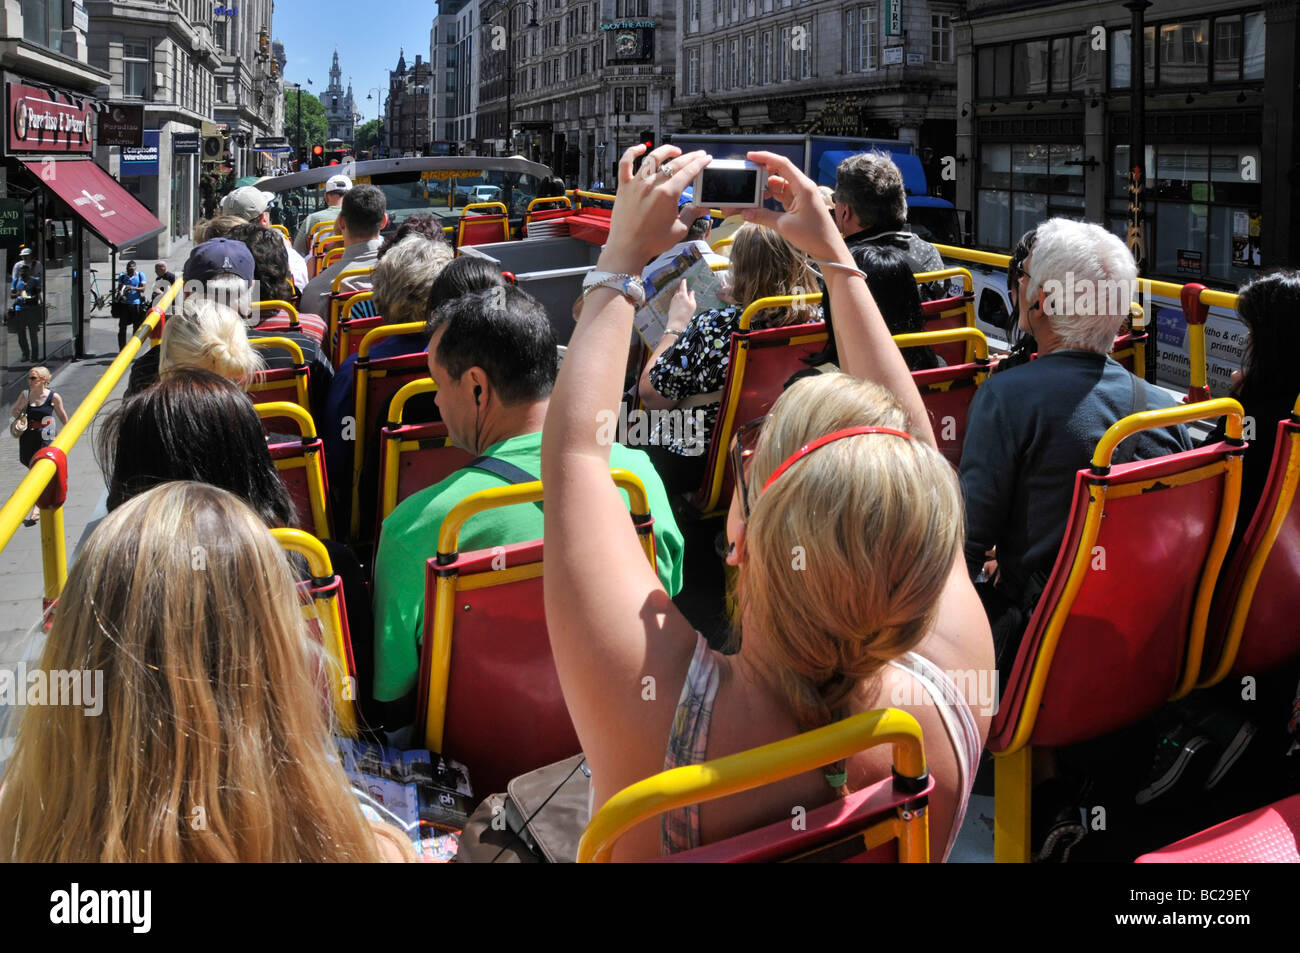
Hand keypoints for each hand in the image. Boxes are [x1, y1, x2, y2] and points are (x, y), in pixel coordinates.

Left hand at [598, 144, 711, 274]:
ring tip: (676, 151)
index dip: (699, 164)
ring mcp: (636, 184)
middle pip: (674, 164)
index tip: (705, 159)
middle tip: (698, 155)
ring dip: (666, 151)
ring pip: (652, 158)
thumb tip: (703, 207)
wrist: (628, 249)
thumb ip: (692, 214)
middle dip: (690, 157)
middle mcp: (652, 185)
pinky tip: (641, 148)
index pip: (688, 172)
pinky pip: (626, 163)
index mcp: (667, 194)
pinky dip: (633, 152)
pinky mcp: (624, 187)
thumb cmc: (652, 242)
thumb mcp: (679, 229)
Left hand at [667, 280, 694, 331]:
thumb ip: (692, 297)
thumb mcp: (692, 305)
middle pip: (679, 289)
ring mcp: (673, 301)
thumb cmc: (686, 314)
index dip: (684, 282)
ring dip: (679, 293)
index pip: (683, 286)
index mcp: (682, 295)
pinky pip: (674, 300)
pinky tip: (679, 302)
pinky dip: (677, 298)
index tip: (684, 279)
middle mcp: (676, 296)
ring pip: (676, 295)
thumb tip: (691, 292)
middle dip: (681, 287)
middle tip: (683, 286)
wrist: (676, 323)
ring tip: (682, 294)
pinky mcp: (671, 306)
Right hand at [738, 151, 851, 265]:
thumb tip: (745, 213)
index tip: (751, 156)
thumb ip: (763, 217)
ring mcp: (802, 196)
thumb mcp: (784, 226)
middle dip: (763, 174)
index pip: (782, 164)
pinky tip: (762, 202)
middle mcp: (803, 187)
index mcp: (803, 187)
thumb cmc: (814, 236)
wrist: (829, 249)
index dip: (765, 157)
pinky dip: (772, 197)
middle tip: (748, 178)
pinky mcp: (800, 204)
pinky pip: (783, 195)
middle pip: (780, 172)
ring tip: (752, 195)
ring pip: (780, 185)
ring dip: (766, 188)